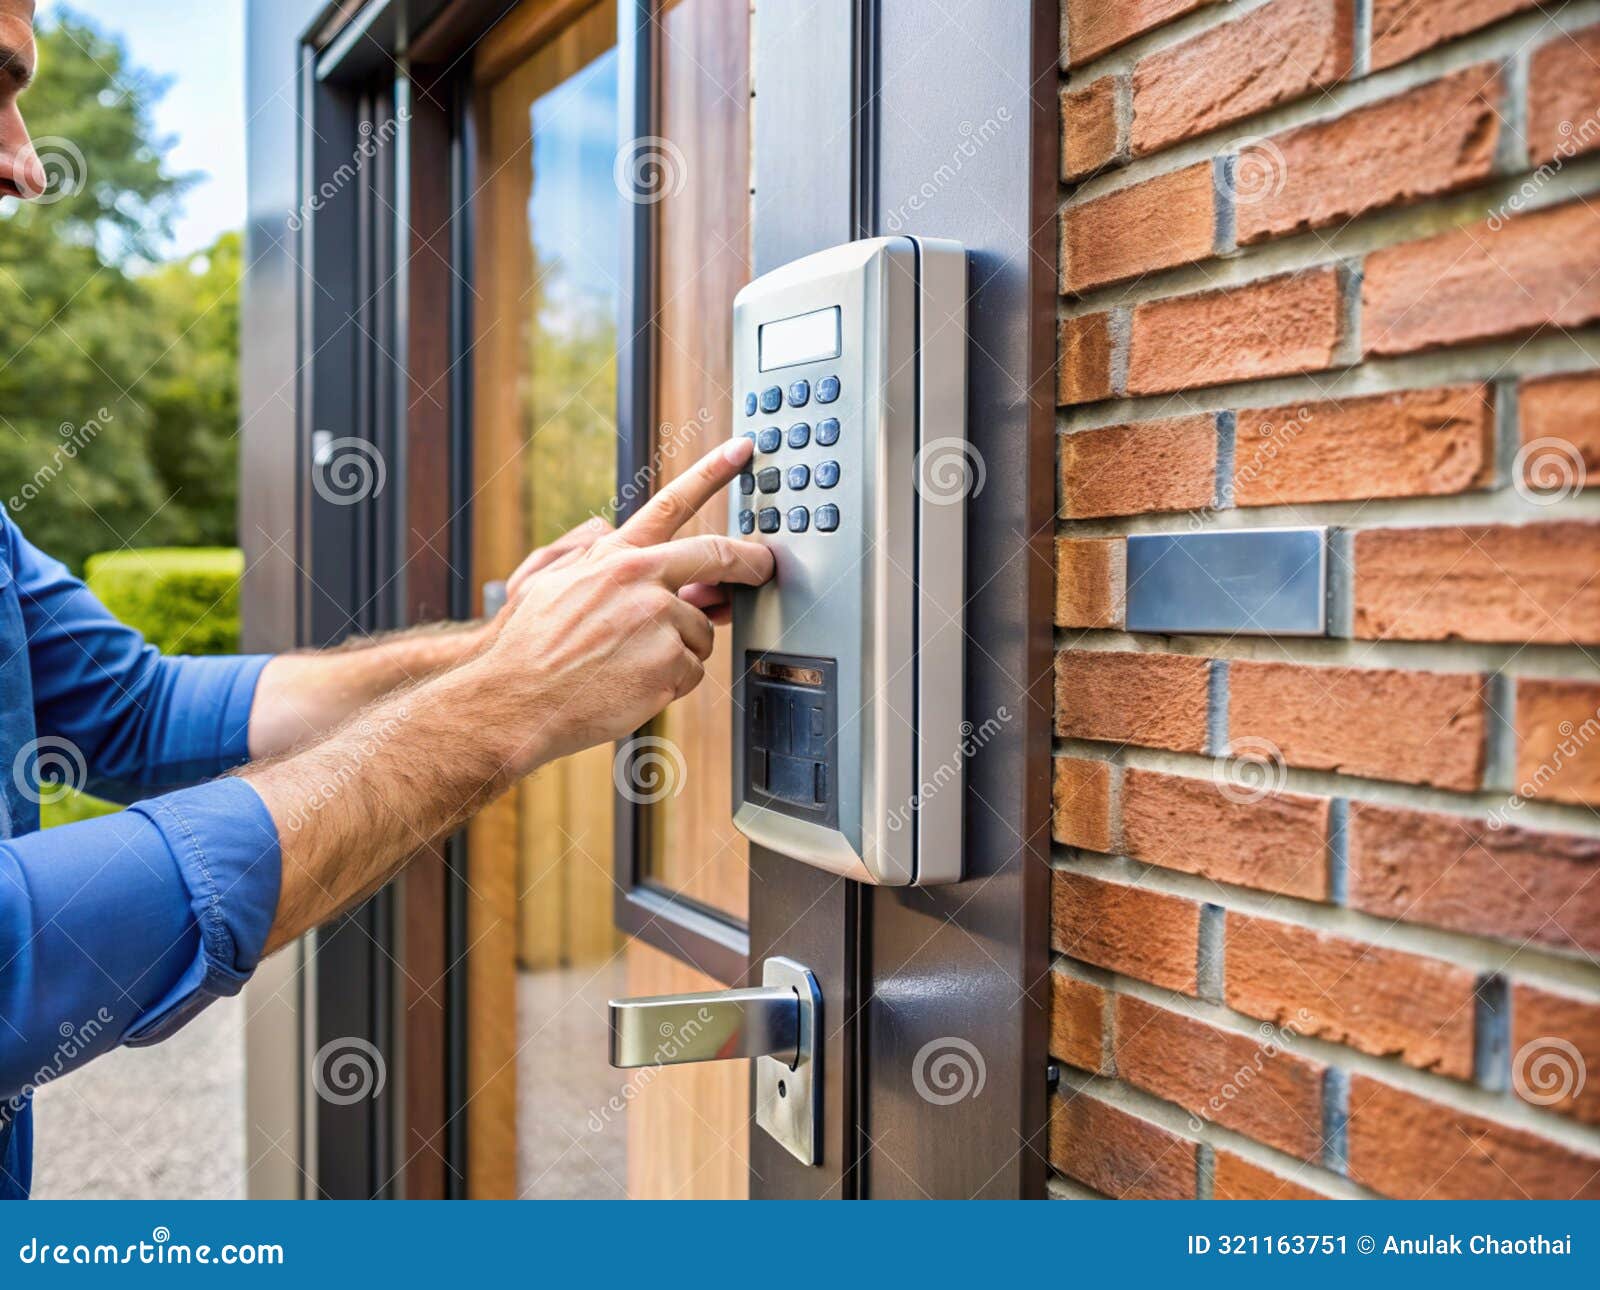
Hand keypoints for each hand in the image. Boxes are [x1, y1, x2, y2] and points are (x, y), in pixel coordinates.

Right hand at [481, 436, 771, 774]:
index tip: (742, 450)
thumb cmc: (527, 648)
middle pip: (717, 557)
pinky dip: (670, 683)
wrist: (512, 700)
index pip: (672, 504)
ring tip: (630, 665)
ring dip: (679, 649)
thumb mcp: (548, 582)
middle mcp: (640, 579)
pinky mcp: (668, 662)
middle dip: (750, 561)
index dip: (712, 472)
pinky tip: (632, 687)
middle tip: (764, 566)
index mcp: (614, 556)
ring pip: (699, 630)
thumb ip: (592, 556)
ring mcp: (657, 620)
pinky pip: (691, 670)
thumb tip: (615, 537)